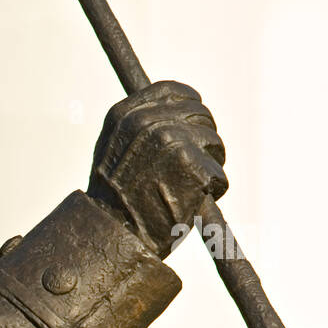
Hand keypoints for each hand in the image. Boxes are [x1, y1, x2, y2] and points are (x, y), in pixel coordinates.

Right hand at [87, 81, 227, 259]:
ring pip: (213, 142)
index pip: (172, 92)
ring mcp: (169, 140)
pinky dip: (212, 190)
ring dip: (210, 165)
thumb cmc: (112, 203)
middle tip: (193, 167)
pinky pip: (218, 173)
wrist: (112, 236)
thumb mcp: (110, 155)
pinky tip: (192, 203)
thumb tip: (165, 116)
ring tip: (189, 189)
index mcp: (124, 115)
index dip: (190, 104)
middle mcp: (145, 121)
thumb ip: (133, 130)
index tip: (195, 122)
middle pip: (199, 115)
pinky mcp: (190, 164)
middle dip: (203, 140)